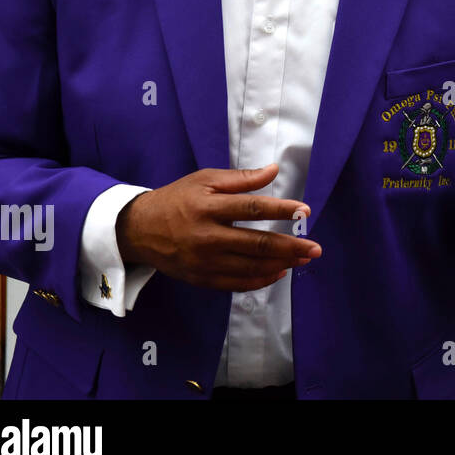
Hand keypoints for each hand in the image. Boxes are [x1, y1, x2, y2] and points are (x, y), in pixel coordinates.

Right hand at [115, 163, 321, 292]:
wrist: (138, 230)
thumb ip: (241, 178)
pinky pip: (237, 284)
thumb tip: (273, 170)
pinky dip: (261, 280)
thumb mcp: (204, 180)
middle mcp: (207, 237)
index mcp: (208, 207)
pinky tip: (279, 272)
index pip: (252, 209)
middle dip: (290, 246)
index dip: (281, 210)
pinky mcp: (201, 278)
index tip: (305, 211)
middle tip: (315, 248)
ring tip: (303, 259)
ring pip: (250, 267)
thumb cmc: (177, 199)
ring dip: (281, 264)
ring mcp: (204, 262)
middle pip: (256, 244)